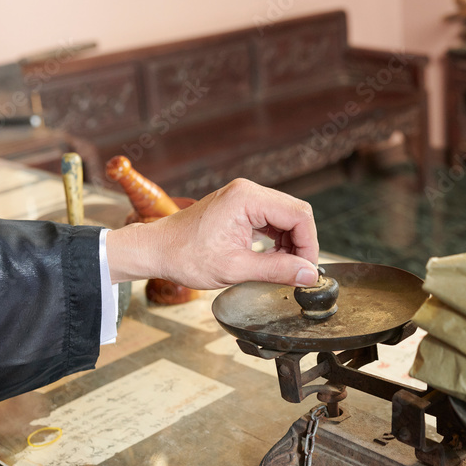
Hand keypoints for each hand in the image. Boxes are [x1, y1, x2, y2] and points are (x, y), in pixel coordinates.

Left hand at [106, 178, 318, 287]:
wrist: (156, 250)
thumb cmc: (186, 257)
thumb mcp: (235, 269)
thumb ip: (277, 270)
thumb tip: (308, 275)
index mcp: (247, 198)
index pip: (299, 216)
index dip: (309, 245)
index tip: (306, 270)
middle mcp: (247, 191)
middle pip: (296, 213)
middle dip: (302, 244)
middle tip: (298, 271)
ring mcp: (243, 196)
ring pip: (286, 216)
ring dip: (290, 243)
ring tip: (283, 268)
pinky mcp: (239, 205)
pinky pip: (271, 218)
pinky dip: (278, 239)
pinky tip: (272, 258)